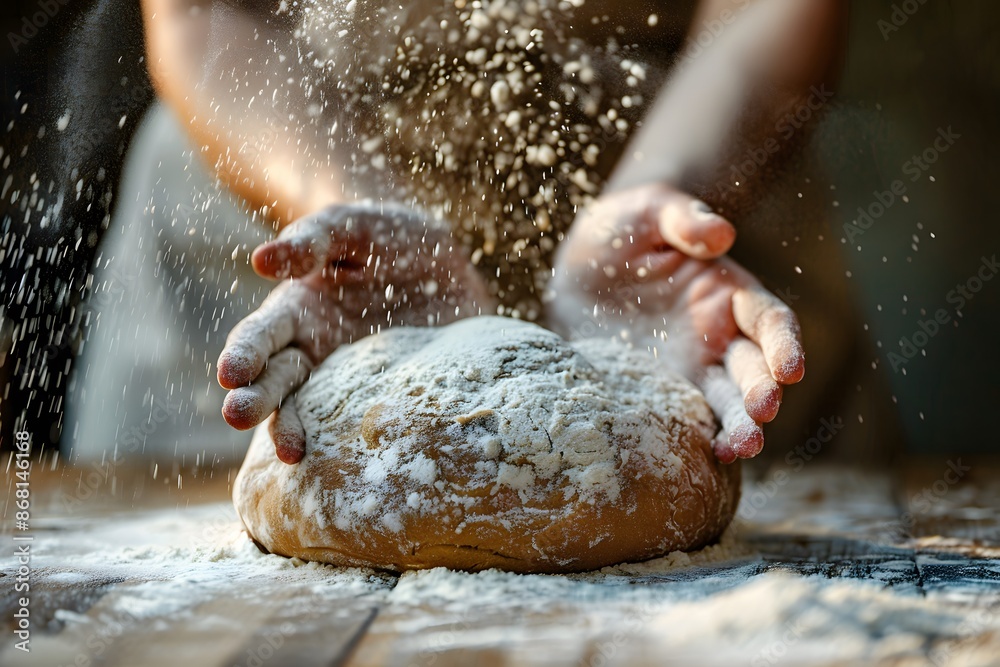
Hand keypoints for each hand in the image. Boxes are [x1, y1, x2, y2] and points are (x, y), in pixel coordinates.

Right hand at [217, 203, 494, 462]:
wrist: (445, 266)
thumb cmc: (387, 239)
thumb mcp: (352, 227)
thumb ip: (314, 239)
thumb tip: (262, 259)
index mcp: (296, 312)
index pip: (259, 336)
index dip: (244, 353)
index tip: (230, 373)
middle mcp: (312, 354)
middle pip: (275, 382)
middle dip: (255, 399)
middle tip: (237, 414)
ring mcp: (347, 382)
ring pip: (311, 412)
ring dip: (292, 430)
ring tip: (290, 452)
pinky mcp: (384, 397)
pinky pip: (364, 422)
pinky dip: (353, 440)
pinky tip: (351, 457)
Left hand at [547, 184, 803, 462]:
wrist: (578, 267)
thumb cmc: (623, 229)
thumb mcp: (648, 211)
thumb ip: (682, 219)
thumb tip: (721, 234)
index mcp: (727, 292)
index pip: (770, 321)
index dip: (784, 344)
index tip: (789, 369)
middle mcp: (718, 335)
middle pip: (754, 369)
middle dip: (764, 391)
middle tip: (762, 411)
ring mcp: (691, 366)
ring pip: (727, 401)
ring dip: (741, 425)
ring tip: (741, 448)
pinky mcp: (660, 388)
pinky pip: (687, 415)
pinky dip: (701, 436)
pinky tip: (707, 457)